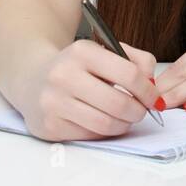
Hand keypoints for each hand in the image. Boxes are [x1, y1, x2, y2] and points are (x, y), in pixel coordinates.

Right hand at [23, 39, 160, 141]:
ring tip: (124, 118)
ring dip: (123, 125)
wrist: (32, 78)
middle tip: (140, 111)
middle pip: (119, 104)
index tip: (153, 97)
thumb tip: (153, 84)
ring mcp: (54, 102)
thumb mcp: (103, 51)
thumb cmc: (76, 66)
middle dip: (137, 111)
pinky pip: (89, 135)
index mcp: (82, 51)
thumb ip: (135, 60)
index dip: (147, 90)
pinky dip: (103, 132)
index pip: (129, 74)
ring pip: (105, 124)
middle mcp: (64, 75)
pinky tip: (102, 121)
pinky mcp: (49, 125)